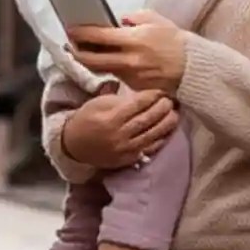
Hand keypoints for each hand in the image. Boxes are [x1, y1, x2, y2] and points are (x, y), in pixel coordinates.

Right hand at [62, 89, 178, 169]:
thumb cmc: (87, 118)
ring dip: (166, 124)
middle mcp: (120, 134)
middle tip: (170, 101)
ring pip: (152, 135)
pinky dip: (161, 140)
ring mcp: (125, 149)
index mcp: (111, 118)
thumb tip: (140, 92)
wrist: (74, 145)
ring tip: (175, 114)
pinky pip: (148, 149)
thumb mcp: (97, 102)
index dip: (152, 96)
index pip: (138, 104)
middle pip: (147, 119)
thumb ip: (118, 97)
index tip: (161, 90)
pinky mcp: (128, 159)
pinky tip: (168, 131)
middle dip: (162, 108)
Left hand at [67, 10, 187, 94]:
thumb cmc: (174, 41)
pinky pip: (116, 76)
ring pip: (101, 69)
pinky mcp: (134, 87)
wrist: (192, 68)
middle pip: (91, 59)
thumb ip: (134, 18)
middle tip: (72, 45)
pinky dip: (110, 68)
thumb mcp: (156, 20)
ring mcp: (130, 76)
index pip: (98, 36)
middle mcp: (128, 60)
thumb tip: (119, 21)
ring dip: (91, 60)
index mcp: (133, 40)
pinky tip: (109, 60)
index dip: (80, 33)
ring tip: (86, 51)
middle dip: (77, 52)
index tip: (70, 30)